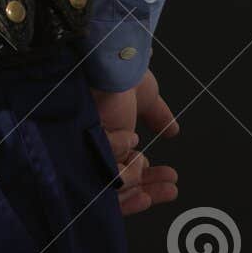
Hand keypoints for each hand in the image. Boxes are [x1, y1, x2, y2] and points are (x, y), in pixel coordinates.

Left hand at [90, 65, 179, 216]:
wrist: (112, 60)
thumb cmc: (122, 73)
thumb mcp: (145, 95)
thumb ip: (157, 115)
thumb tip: (172, 130)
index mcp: (107, 140)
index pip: (125, 177)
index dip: (148, 186)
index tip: (170, 182)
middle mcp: (94, 148)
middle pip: (117, 188)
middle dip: (148, 192)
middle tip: (171, 187)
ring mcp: (85, 148)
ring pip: (109, 185)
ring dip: (135, 179)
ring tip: (146, 164)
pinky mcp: (79, 144)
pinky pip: (102, 168)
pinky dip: (123, 154)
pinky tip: (131, 138)